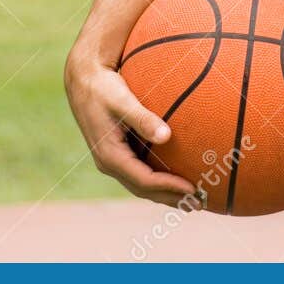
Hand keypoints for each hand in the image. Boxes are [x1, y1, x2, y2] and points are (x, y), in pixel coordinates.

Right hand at [64, 45, 200, 208]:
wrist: (83, 79)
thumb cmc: (103, 87)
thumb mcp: (122, 100)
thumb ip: (143, 119)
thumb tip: (166, 136)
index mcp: (110, 155)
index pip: (144, 180)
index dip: (169, 187)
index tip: (192, 188)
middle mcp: (109, 163)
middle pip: (143, 190)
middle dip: (171, 198)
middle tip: (199, 203)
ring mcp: (112, 160)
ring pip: (141, 185)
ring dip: (165, 193)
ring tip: (191, 199)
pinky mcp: (117, 153)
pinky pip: (139, 173)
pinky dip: (158, 180)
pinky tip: (175, 178)